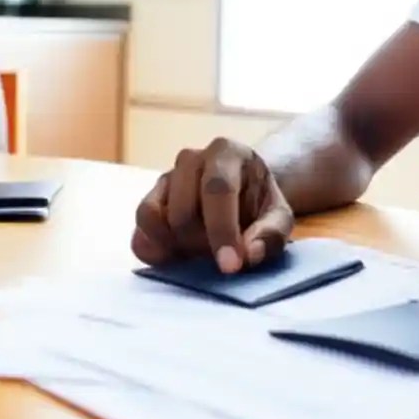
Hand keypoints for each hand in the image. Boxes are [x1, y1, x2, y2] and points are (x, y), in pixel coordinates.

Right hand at [132, 138, 294, 273]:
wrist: (241, 193)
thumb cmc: (259, 204)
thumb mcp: (279, 217)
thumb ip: (270, 234)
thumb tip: (247, 254)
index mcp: (226, 152)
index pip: (217, 189)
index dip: (222, 230)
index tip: (230, 266)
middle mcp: (190, 159)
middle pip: (183, 210)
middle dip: (201, 245)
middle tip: (221, 259)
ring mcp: (164, 179)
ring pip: (153, 217)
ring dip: (176, 247)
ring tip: (201, 254)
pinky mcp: (148, 202)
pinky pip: (139, 230)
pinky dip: (155, 250)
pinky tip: (178, 257)